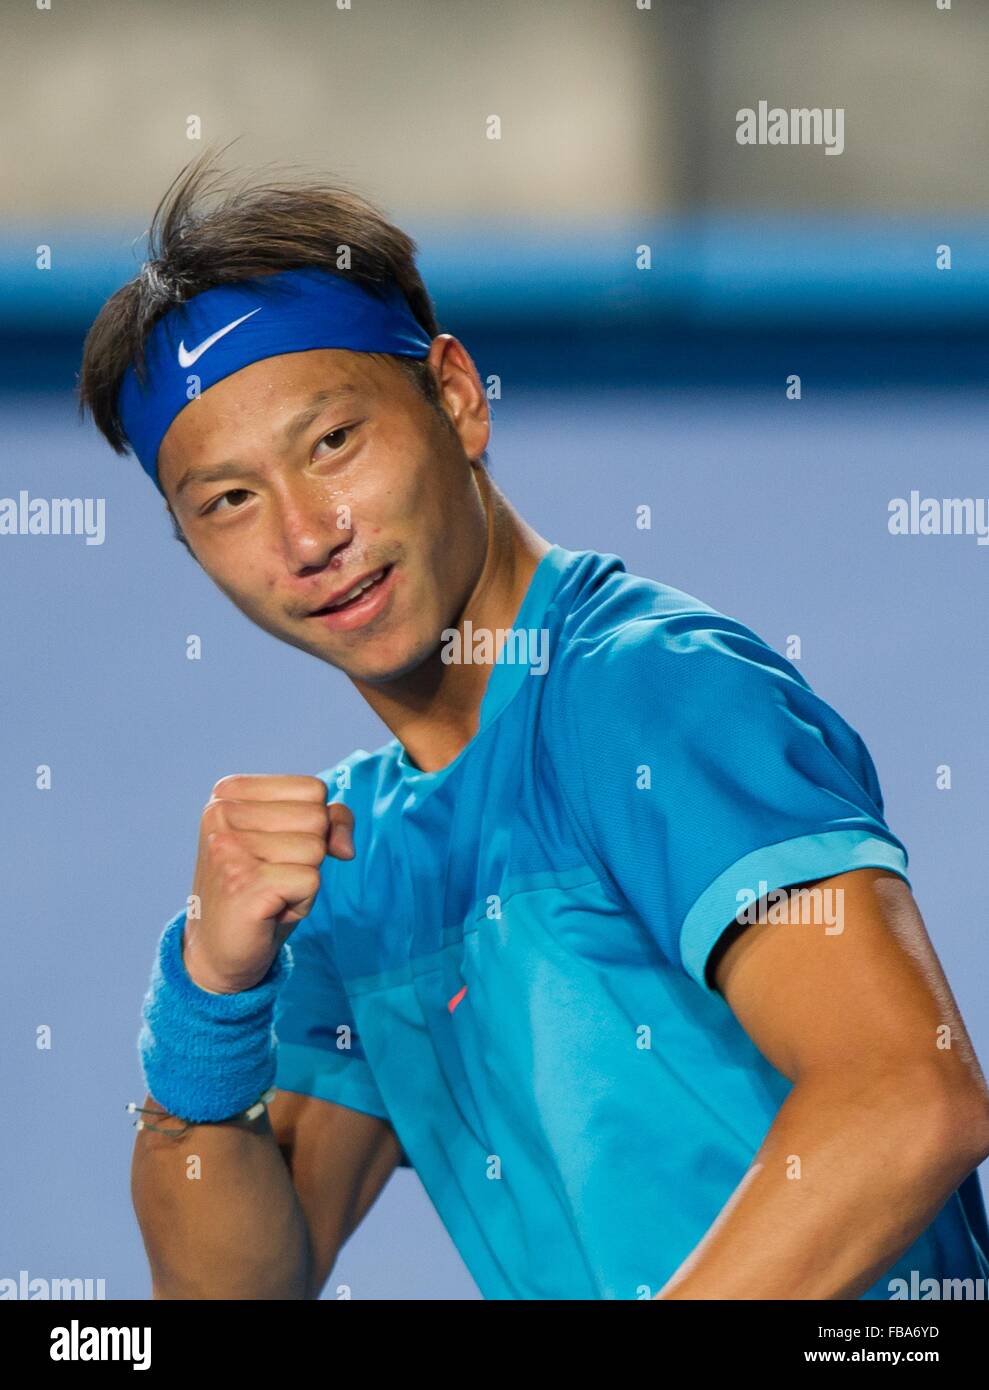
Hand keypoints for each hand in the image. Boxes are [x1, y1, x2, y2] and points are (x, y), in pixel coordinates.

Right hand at [181, 774, 354, 993]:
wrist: (218, 952)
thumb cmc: (261, 891)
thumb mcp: (295, 842)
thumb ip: (330, 822)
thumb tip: (345, 848)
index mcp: (229, 793)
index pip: (313, 789)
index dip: (312, 827)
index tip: (275, 852)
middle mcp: (221, 813)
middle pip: (316, 817)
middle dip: (309, 854)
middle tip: (273, 877)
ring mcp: (228, 847)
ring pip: (316, 848)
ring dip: (305, 879)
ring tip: (271, 893)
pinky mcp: (243, 882)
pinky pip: (312, 880)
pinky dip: (302, 902)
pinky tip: (271, 910)